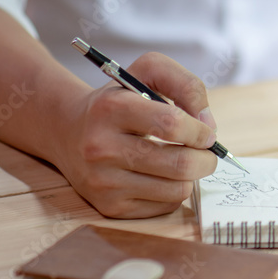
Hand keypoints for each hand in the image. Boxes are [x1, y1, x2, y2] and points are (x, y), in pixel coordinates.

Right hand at [54, 52, 218, 218]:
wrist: (68, 131)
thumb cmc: (120, 100)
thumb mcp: (147, 72)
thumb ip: (185, 85)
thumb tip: (209, 126)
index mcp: (112, 108)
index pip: (171, 124)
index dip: (200, 131)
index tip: (207, 133)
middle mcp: (101, 147)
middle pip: (180, 164)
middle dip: (206, 159)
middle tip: (206, 152)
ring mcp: (103, 181)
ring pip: (178, 189)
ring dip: (191, 176)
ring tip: (181, 161)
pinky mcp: (109, 206)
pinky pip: (166, 206)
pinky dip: (174, 191)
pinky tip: (161, 176)